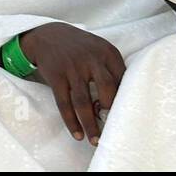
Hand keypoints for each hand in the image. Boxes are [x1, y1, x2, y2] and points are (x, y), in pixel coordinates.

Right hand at [17, 22, 125, 144]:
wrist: (47, 34)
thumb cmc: (80, 47)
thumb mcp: (99, 49)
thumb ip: (112, 69)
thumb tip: (124, 100)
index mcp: (107, 52)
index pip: (122, 79)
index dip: (125, 98)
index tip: (128, 115)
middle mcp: (90, 59)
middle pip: (106, 89)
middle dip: (110, 112)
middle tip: (113, 128)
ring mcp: (71, 68)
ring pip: (83, 101)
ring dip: (90, 124)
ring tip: (95, 140)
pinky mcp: (56, 76)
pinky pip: (64, 103)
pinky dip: (70, 120)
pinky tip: (76, 133)